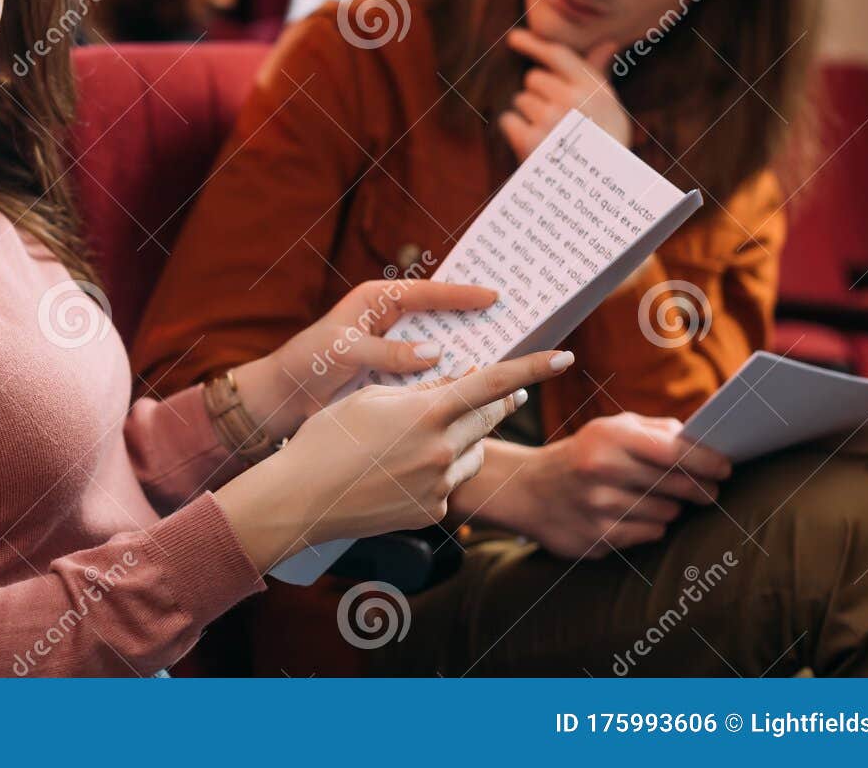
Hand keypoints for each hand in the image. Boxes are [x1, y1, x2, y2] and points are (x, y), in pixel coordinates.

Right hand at [214, 351, 575, 571]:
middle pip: (489, 417)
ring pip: (472, 452)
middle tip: (509, 391)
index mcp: (428, 412)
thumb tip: (456, 387)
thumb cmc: (328, 437)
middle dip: (500, 402)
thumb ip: (420, 391)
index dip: (533, 367)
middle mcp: (442, 450)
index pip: (493, 382)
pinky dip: (440, 471)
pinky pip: (451, 482)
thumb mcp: (371, 397)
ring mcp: (440, 485)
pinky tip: (405, 470)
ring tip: (427, 435)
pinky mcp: (434, 512)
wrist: (302, 498)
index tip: (565, 356)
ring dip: (464, 438)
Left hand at [230, 279, 499, 443]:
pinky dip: (450, 377)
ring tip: (507, 350)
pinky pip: (430, 373)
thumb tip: (434, 353)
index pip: (426, 293)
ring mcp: (394, 349)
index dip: (461, 294)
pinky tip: (476, 385)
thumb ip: (387, 352)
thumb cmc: (306, 366)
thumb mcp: (344, 352)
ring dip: (468, 349)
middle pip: (440, 315)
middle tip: (514, 316)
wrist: (282, 401)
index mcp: (376, 300)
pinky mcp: (394, 376)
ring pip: (440, 345)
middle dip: (474, 317)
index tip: (494, 296)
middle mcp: (389, 320)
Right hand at [452, 412, 731, 558]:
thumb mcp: (610, 429)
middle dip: (701, 488)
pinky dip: (651, 526)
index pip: (674, 451)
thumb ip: (657, 431)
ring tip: (655, 498)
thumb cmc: (582, 454)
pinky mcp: (597, 538)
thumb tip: (706, 441)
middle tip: (709, 489)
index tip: (726, 467)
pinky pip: (650, 535)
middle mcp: (601, 470)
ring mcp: (598, 507)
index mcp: (608, 437)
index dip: (708, 461)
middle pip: (678, 485)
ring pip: (667, 514)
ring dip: (672, 508)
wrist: (527, 490)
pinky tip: (634, 515)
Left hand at [498, 27, 629, 160]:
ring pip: (520, 100)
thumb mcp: (609, 108)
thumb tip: (607, 42)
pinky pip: (508, 119)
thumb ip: (599, 74)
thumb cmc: (604, 145)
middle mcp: (572, 100)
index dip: (533, 43)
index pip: (557, 54)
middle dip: (538, 94)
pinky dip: (515, 131)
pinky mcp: (529, 140)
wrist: (596, 190)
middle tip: (556, 119)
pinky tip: (535, 145)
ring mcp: (550, 120)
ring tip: (552, 136)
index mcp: (594, 89)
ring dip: (529, 115)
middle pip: (533, 78)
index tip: (514, 38)